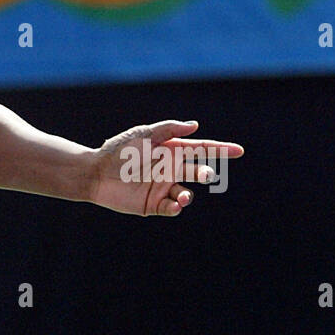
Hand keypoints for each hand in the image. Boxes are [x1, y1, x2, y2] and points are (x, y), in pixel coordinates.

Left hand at [90, 120, 243, 215]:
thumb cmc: (118, 151)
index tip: (239, 151)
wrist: (95, 173)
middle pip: (196, 172)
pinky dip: (176, 207)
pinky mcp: (151, 204)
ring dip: (188, 196)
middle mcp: (169, 170)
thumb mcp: (144, 135)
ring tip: (184, 196)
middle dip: (204, 173)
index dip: (220, 150)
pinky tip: (175, 204)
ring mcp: (161, 188)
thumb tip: (195, 126)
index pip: (200, 150)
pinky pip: (170, 208)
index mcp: (170, 151)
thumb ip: (169, 130)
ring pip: (186, 193)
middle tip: (206, 175)